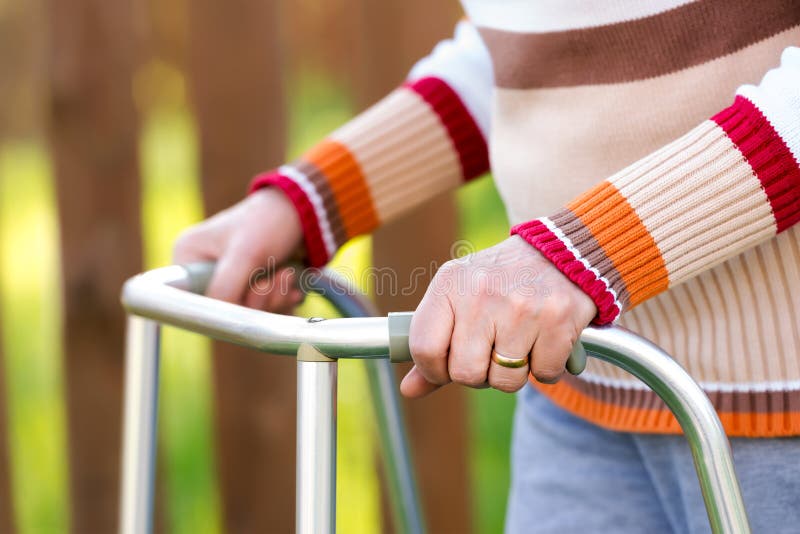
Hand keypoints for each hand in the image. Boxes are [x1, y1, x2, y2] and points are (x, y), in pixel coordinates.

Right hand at [173, 188, 304, 311]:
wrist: (303, 214)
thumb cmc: (269, 223)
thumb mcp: (246, 254)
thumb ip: (226, 287)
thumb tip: (218, 320)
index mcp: (188, 257)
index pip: (192, 302)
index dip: (221, 308)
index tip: (249, 295)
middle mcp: (202, 272)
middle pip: (224, 310)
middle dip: (257, 300)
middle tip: (278, 277)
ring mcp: (227, 281)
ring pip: (247, 313)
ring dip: (273, 300)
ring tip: (287, 274)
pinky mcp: (250, 289)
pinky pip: (262, 312)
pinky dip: (280, 302)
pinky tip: (291, 285)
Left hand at [401, 235, 596, 397]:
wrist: (560, 252)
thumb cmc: (500, 281)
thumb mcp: (458, 298)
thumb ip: (433, 344)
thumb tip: (410, 390)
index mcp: (449, 284)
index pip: (424, 349)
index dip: (435, 370)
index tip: (449, 365)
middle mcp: (481, 293)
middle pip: (466, 373)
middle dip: (479, 374)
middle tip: (491, 352)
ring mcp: (521, 306)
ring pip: (506, 380)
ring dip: (514, 372)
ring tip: (519, 342)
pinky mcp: (557, 319)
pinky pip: (544, 374)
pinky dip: (546, 366)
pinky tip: (544, 339)